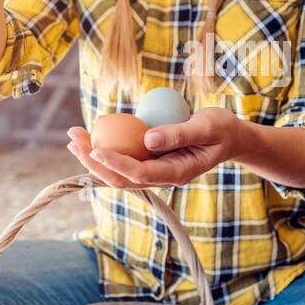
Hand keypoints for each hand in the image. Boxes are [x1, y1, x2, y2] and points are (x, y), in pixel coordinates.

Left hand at [66, 108, 241, 188]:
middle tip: (73, 140)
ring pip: (118, 171)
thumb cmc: (222, 129)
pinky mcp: (150, 161)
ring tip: (73, 136)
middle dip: (94, 161)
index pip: (140, 174)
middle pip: (121, 178)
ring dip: (93, 156)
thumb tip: (147, 139)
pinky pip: (123, 159)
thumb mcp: (207, 127)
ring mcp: (155, 170)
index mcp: (177, 173)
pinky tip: (90, 133)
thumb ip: (179, 133)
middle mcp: (162, 177)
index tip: (96, 149)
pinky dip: (105, 148)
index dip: (116, 164)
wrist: (230, 138)